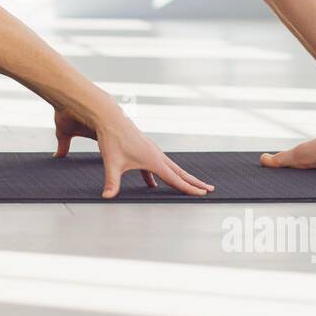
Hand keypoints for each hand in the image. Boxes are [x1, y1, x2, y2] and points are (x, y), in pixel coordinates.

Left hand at [55, 107, 213, 198]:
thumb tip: (107, 196)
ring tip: (190, 185)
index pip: (175, 179)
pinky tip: (151, 185)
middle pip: (180, 172)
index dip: (189, 188)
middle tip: (209, 189)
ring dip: (181, 177)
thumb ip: (111, 182)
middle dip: (194, 182)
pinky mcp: (144, 150)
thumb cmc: (112, 139)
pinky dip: (156, 176)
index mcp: (153, 160)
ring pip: (170, 168)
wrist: (110, 118)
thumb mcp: (112, 163)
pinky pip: (154, 166)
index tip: (202, 193)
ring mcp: (151, 151)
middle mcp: (156, 155)